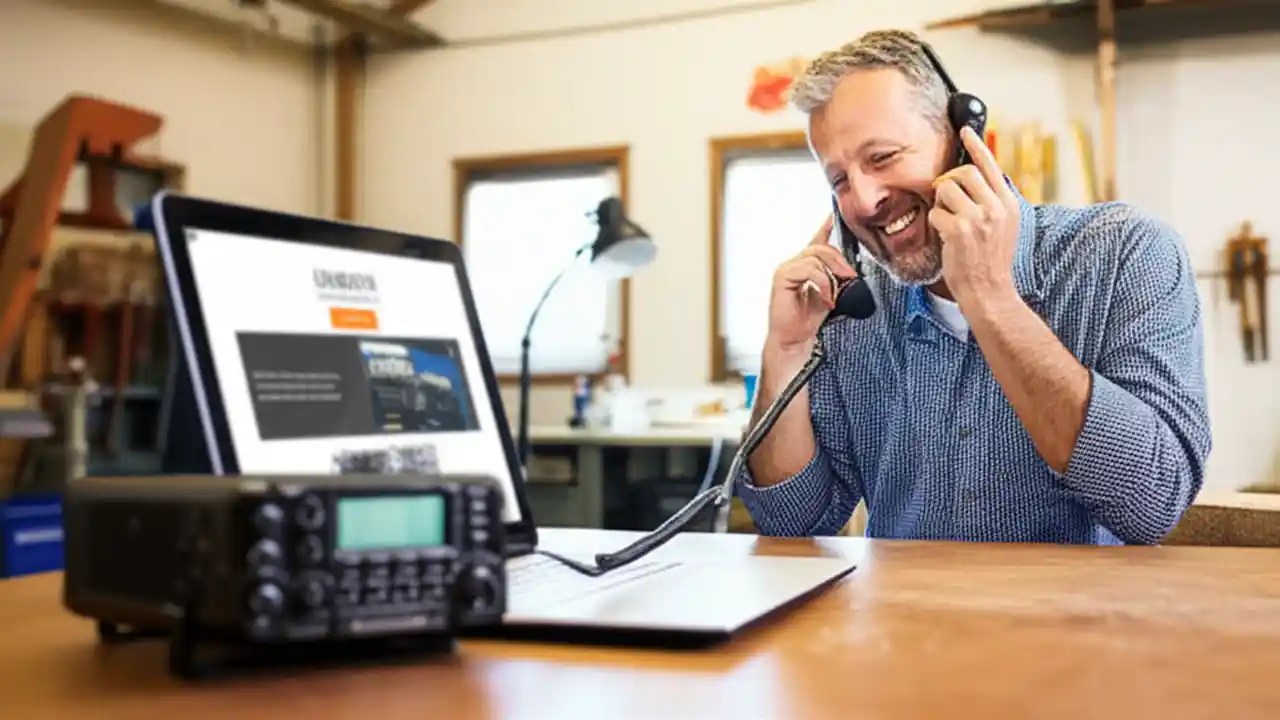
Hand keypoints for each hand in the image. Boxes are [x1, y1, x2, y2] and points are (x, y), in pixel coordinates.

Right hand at [765, 216, 857, 351]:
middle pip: (821, 248)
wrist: (795, 341)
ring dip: (832, 275)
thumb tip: (851, 271)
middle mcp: (794, 264)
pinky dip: (822, 283)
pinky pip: (809, 269)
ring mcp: (786, 269)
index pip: (817, 242)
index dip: (826, 227)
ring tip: (835, 294)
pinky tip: (826, 298)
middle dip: (839, 261)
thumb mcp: (831, 295)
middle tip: (850, 276)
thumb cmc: (809, 321)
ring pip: (816, 256)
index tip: (833, 216)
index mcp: (805, 267)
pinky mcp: (782, 277)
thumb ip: (837, 279)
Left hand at [928, 125, 1020, 309]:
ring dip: (940, 205)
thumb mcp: (1001, 226)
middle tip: (946, 200)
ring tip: (949, 222)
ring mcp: (979, 218)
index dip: (975, 146)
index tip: (964, 130)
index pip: (991, 165)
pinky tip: (946, 237)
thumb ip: (991, 202)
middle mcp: (996, 207)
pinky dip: (935, 224)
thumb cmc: (989, 260)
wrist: (989, 291)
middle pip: (963, 173)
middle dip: (947, 183)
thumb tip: (971, 179)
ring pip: (945, 190)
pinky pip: (935, 213)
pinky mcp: (960, 230)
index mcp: (1008, 203)